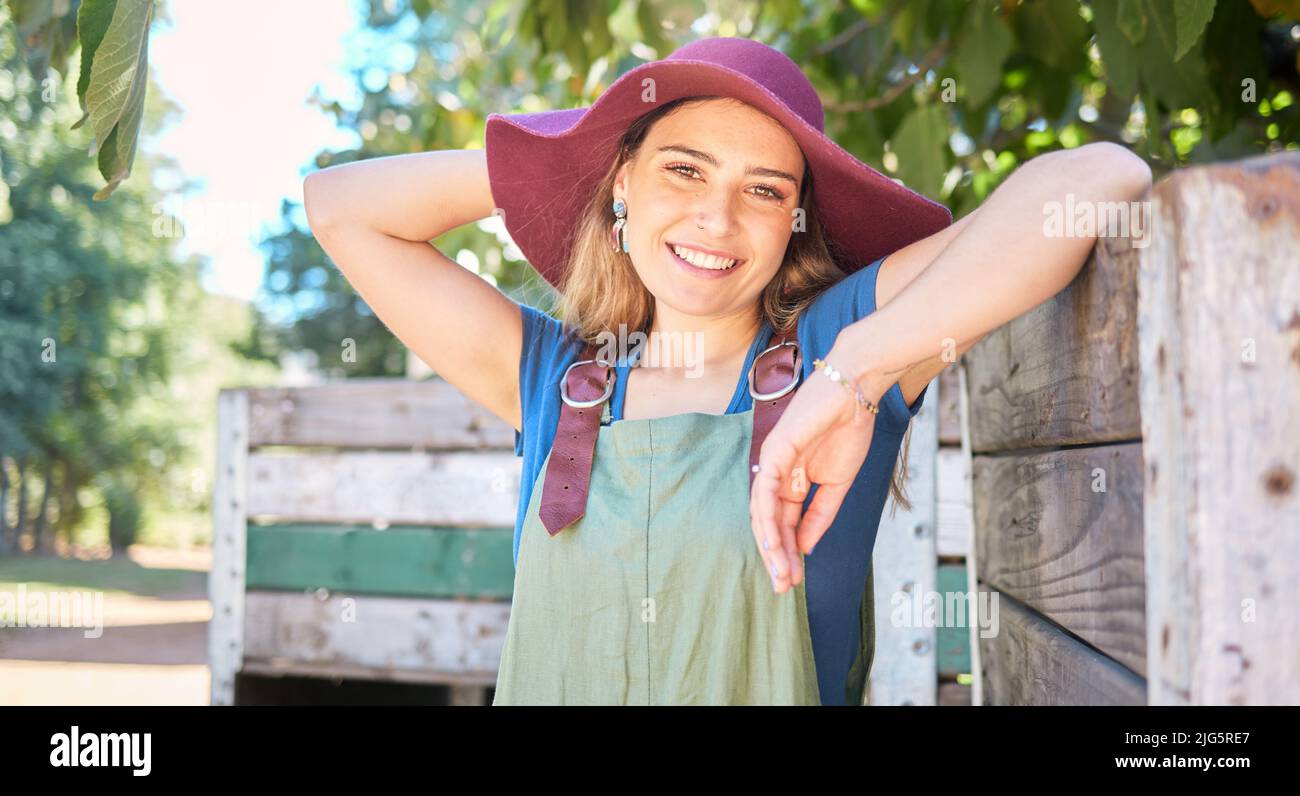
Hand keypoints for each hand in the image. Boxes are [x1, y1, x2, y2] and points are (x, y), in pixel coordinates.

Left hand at [749, 356, 882, 594]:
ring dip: (771, 547)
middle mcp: (776, 475)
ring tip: (782, 574)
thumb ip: (820, 516)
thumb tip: (805, 548)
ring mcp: (771, 463)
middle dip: (776, 558)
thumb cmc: (848, 430)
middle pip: (767, 524)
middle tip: (784, 588)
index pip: (782, 524)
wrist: (855, 392)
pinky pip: (765, 492)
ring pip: (762, 514)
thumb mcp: (837, 485)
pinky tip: (775, 545)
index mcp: (790, 481)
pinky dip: (768, 520)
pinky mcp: (773, 451)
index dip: (787, 553)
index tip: (795, 581)